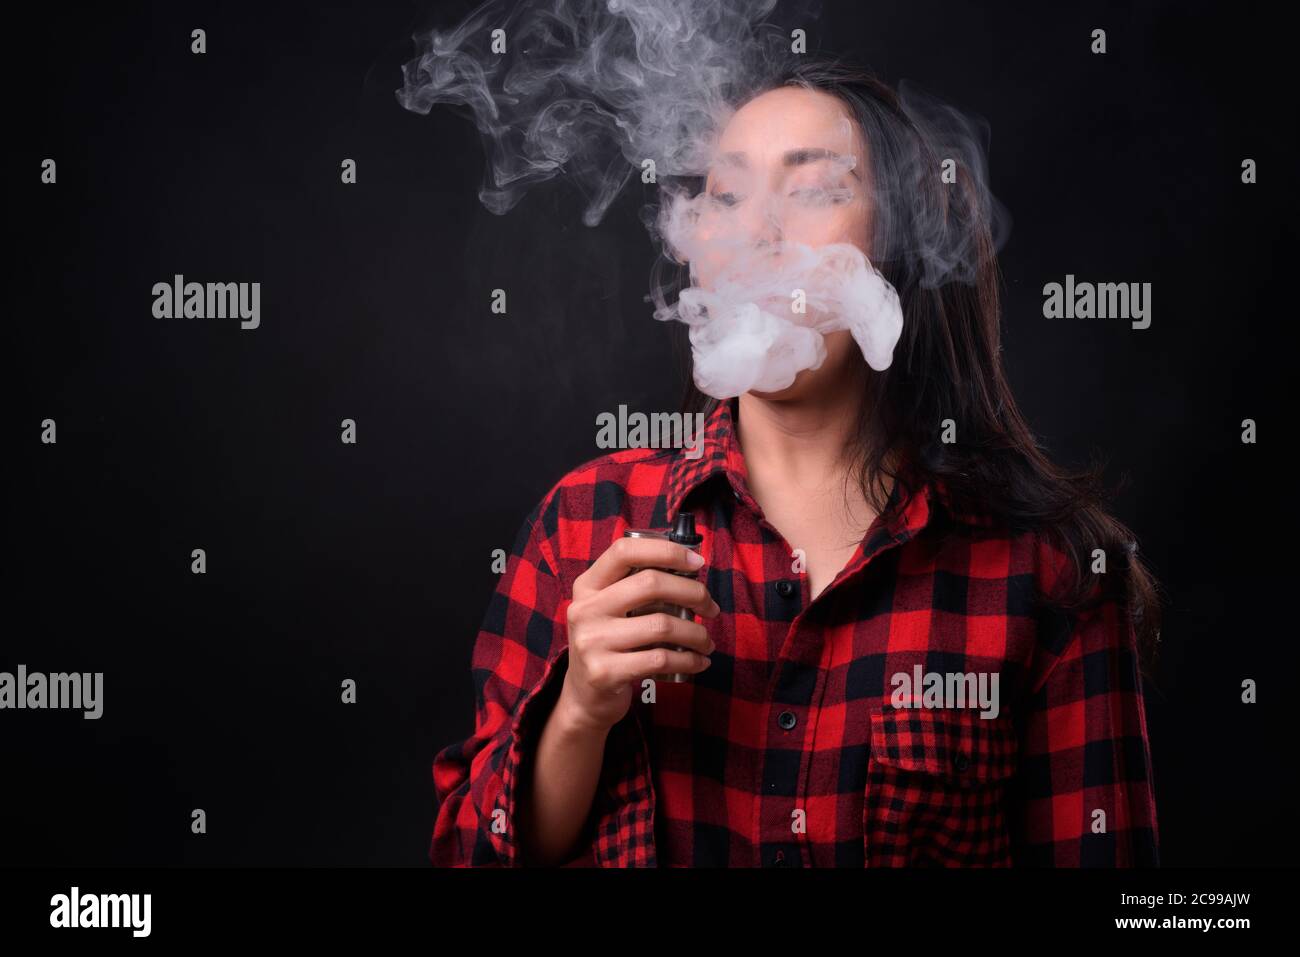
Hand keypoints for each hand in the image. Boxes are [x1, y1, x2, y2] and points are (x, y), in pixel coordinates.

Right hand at [558, 535, 719, 733]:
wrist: (585, 697)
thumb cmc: (611, 645)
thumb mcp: (610, 610)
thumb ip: (637, 588)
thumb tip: (692, 569)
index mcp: (588, 586)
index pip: (624, 551)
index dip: (666, 550)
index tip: (697, 562)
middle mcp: (585, 609)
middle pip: (651, 583)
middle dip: (693, 593)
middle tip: (711, 608)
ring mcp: (591, 642)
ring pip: (662, 624)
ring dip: (696, 634)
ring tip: (706, 642)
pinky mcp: (604, 673)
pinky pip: (661, 659)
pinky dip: (688, 660)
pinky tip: (698, 662)